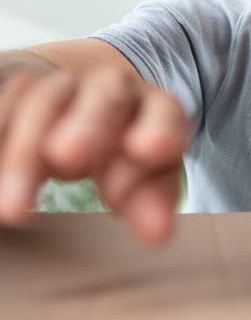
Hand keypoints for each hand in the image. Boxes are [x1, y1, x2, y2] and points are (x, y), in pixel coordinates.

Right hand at [0, 68, 190, 244]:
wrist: (79, 105)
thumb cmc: (123, 156)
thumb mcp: (142, 179)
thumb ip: (151, 202)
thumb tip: (158, 233)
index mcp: (154, 108)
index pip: (165, 114)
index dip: (161, 130)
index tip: (153, 149)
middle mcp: (110, 88)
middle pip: (106, 99)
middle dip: (91, 123)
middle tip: (72, 153)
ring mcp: (62, 86)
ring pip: (43, 104)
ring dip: (26, 152)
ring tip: (16, 209)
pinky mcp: (22, 89)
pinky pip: (7, 105)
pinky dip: (0, 134)